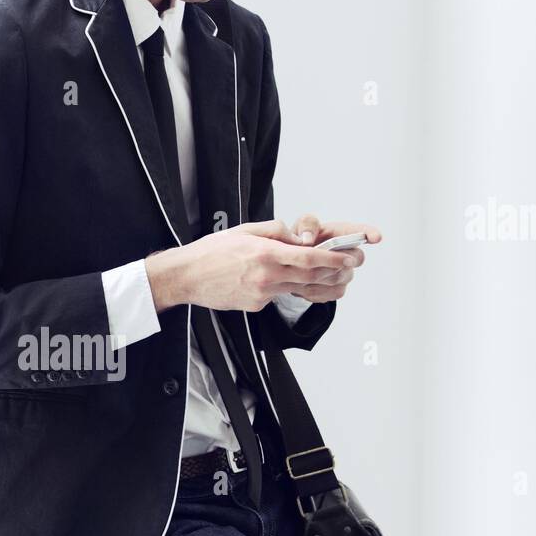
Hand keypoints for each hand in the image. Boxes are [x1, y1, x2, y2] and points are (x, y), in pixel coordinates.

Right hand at [145, 218, 369, 313]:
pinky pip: (277, 294)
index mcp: (265, 253)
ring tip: (325, 273)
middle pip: (310, 276)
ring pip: (296, 287)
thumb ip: (274, 231)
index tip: (348, 258)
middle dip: (332, 271)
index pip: (309, 258)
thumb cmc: (211, 252)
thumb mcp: (244, 230)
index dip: (333, 259)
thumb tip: (297, 235)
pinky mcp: (256, 305)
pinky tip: (272, 279)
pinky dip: (283, 285)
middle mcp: (266, 276)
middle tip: (348, 266)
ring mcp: (262, 294)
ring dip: (313, 280)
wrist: (187, 277)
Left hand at [280, 215, 382, 302]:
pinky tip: (302, 284)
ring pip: (341, 277)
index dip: (369, 233)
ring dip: (320, 275)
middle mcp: (349, 253)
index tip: (376, 238)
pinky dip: (314, 289)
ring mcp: (346, 272)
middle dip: (338, 259)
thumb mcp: (300, 227)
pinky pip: (332, 292)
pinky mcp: (338, 289)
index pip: (360, 232)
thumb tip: (307, 240)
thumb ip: (306, 226)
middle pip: (356, 258)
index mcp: (341, 233)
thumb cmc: (300, 240)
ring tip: (299, 272)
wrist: (292, 266)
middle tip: (316, 259)